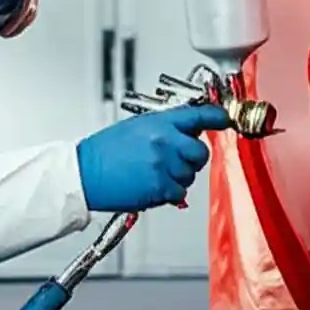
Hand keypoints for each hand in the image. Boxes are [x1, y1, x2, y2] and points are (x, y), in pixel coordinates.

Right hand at [76, 104, 230, 211]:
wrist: (85, 173)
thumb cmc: (103, 151)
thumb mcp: (135, 127)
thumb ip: (163, 127)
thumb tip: (186, 131)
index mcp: (159, 123)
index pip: (198, 116)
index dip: (216, 118)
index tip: (224, 120)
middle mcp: (165, 142)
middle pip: (200, 151)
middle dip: (193, 157)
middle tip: (179, 160)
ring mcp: (164, 165)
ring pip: (190, 175)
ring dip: (178, 177)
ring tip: (155, 173)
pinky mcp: (160, 188)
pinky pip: (179, 193)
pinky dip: (169, 193)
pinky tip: (151, 186)